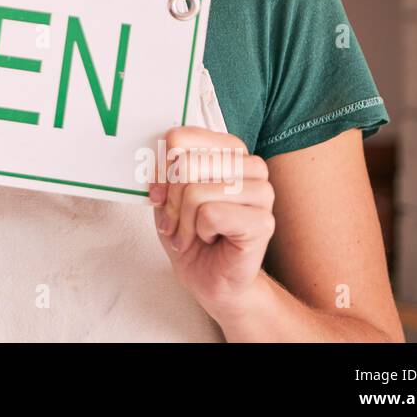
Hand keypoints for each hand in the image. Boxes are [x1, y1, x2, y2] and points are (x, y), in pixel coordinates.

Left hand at [147, 126, 274, 320]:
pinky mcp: (263, 221)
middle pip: (186, 164)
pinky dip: (198, 232)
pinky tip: (209, 239)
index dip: (161, 168)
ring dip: (183, 221)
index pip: (181, 138)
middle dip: (171, 201)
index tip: (159, 194)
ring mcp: (262, 192)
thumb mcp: (168, 195)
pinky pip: (210, 214)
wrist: (210, 278)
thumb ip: (164, 170)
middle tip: (174, 222)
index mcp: (229, 150)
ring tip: (190, 234)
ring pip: (196, 191)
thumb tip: (153, 156)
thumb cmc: (191, 233)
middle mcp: (251, 165)